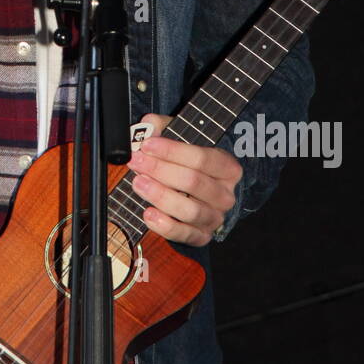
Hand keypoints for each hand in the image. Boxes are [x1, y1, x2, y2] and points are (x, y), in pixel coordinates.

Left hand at [127, 112, 241, 246]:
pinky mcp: (201, 236)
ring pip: (190, 210)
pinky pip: (185, 234)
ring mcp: (214, 217)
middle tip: (137, 161)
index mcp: (227, 167)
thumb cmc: (187, 161)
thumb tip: (147, 127)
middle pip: (194, 182)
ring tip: (138, 183)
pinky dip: (165, 226)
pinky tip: (148, 213)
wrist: (198, 192)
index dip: (172, 151)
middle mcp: (225, 194)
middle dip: (160, 170)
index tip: (147, 145)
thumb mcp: (180, 137)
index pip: (201, 158)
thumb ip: (162, 126)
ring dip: (160, 196)